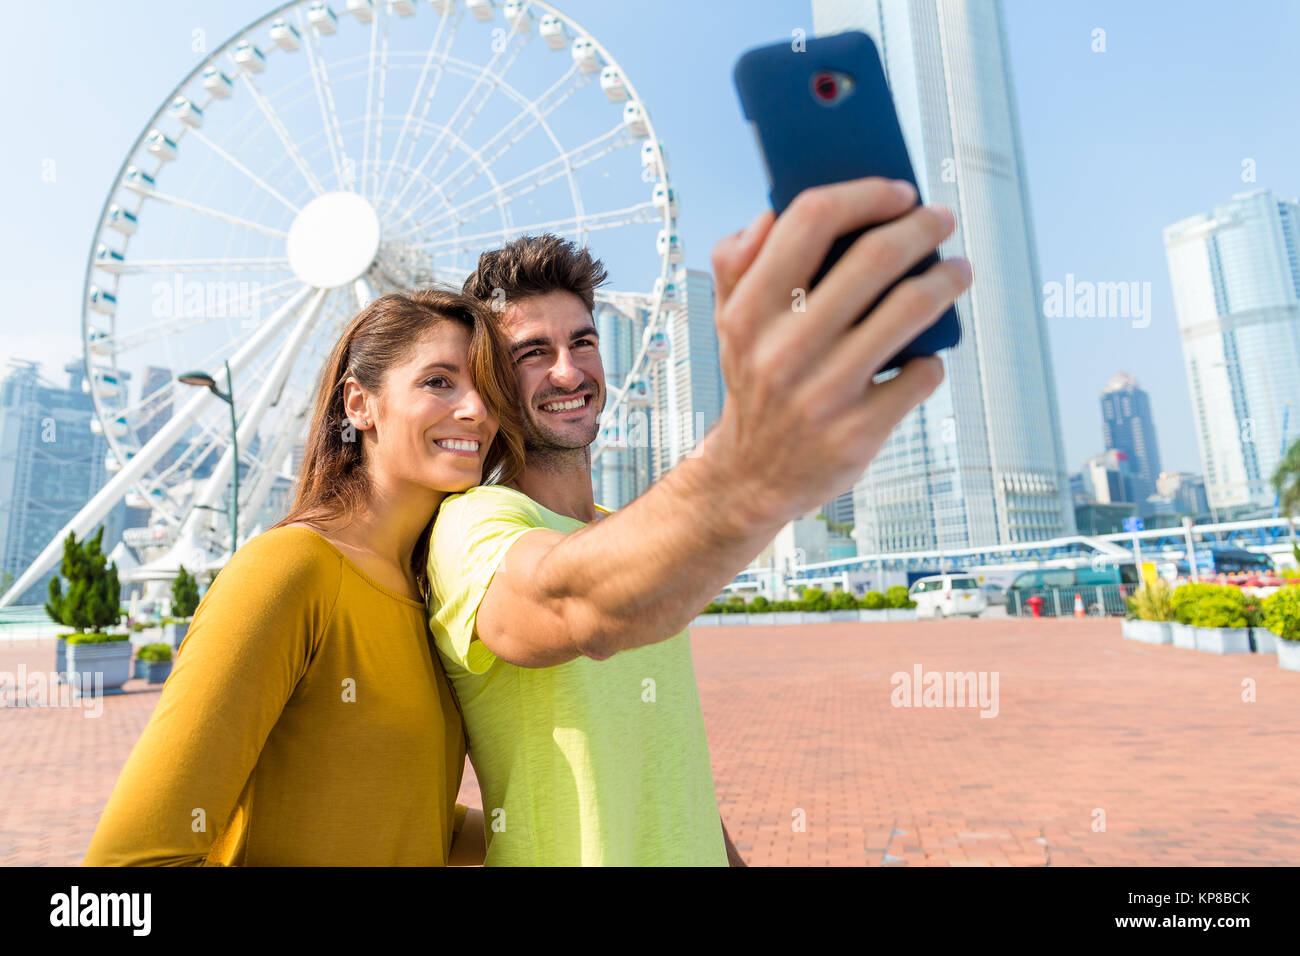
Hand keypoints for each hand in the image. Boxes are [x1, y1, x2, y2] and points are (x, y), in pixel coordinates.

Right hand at [704, 178, 970, 531]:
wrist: (751, 476)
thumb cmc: (754, 382)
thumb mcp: (729, 322)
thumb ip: (737, 263)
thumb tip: (771, 213)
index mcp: (750, 311)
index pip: (810, 220)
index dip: (864, 194)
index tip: (899, 191)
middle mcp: (784, 349)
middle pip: (875, 257)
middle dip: (922, 228)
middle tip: (940, 221)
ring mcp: (824, 392)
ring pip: (911, 310)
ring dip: (947, 280)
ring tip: (957, 271)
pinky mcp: (858, 431)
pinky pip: (921, 374)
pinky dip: (933, 358)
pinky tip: (927, 354)